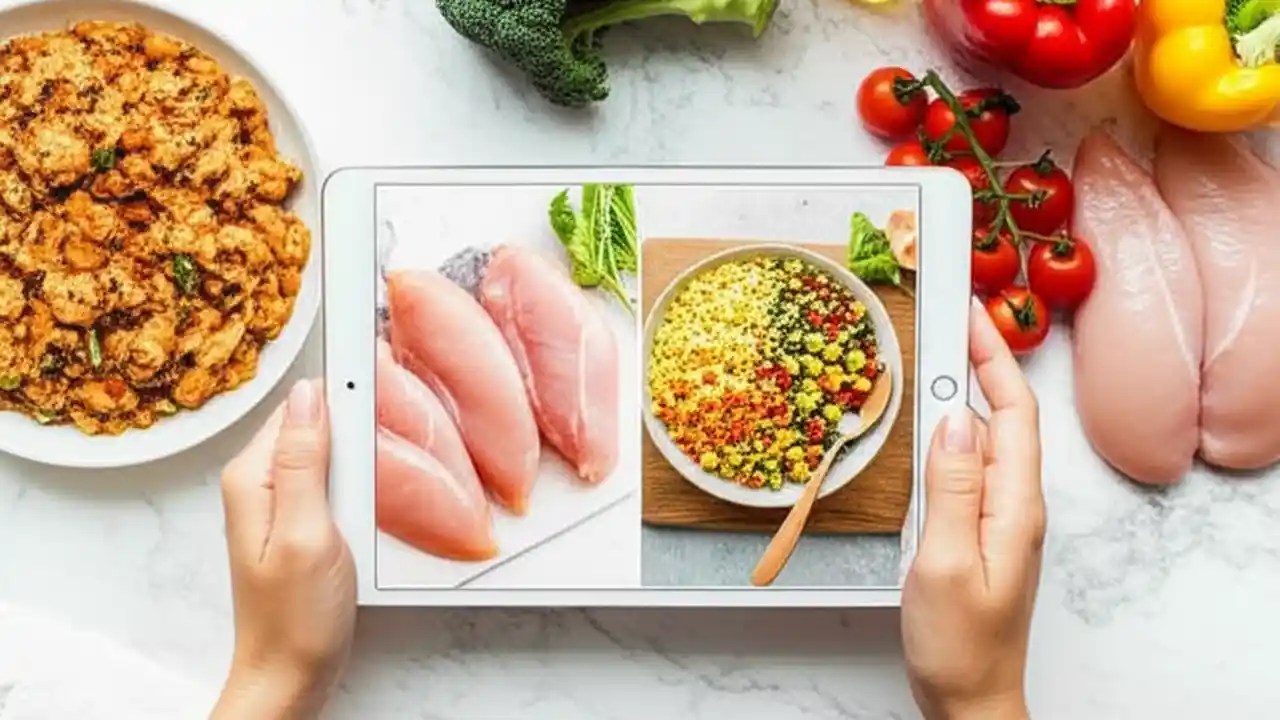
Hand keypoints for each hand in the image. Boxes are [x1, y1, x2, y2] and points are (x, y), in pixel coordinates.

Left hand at [212, 379, 356, 719]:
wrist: (291, 676)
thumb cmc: (297, 618)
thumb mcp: (307, 534)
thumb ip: (305, 462)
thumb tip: (308, 395)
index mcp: (253, 477)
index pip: (301, 404)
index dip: (345, 395)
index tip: (382, 399)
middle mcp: (260, 483)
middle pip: (317, 424)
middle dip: (358, 429)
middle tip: (394, 451)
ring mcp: (280, 503)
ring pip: (331, 452)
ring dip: (363, 460)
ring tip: (388, 480)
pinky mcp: (302, 521)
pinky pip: (334, 482)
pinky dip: (361, 486)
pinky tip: (377, 501)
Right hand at [902, 299, 1045, 719]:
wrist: (969, 698)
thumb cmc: (960, 644)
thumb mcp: (946, 562)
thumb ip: (951, 487)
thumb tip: (955, 418)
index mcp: (1015, 506)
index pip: (1015, 413)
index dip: (994, 358)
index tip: (969, 314)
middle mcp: (1013, 505)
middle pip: (1002, 418)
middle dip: (977, 365)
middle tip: (943, 325)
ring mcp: (997, 518)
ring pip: (981, 442)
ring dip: (960, 400)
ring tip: (927, 367)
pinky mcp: (978, 531)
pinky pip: (966, 471)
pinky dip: (947, 440)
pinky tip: (926, 435)